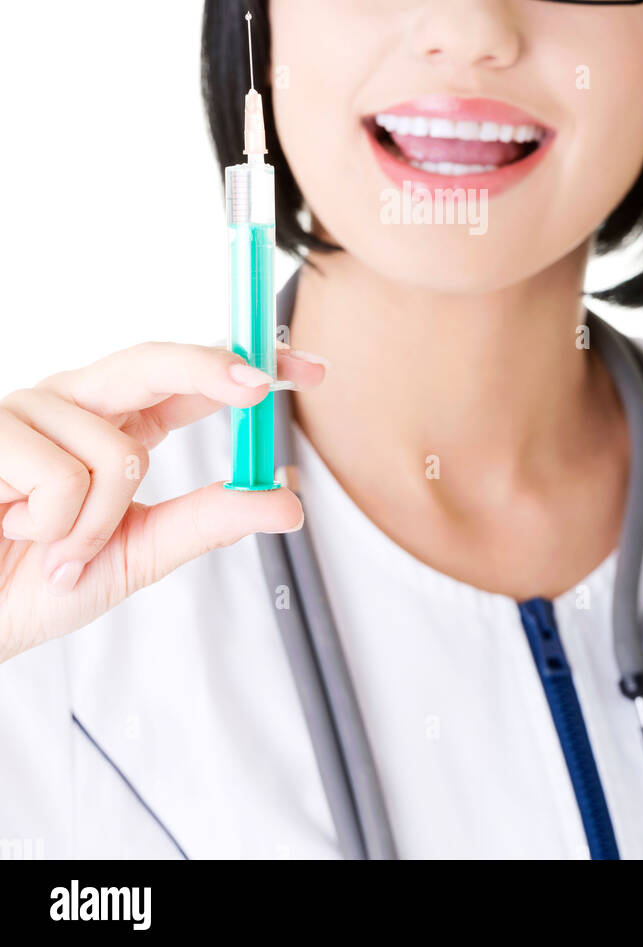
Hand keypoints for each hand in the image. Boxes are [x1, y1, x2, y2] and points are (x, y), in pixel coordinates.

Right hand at [0, 340, 326, 662]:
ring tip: (49, 548)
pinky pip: (65, 480)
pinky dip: (53, 530)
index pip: (189, 379)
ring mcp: (30, 410)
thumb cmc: (36, 584)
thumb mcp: (137, 552)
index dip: (245, 363)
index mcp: (114, 423)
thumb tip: (288, 500)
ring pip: (120, 452)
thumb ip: (207, 520)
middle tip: (261, 386)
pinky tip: (11, 530)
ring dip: (94, 528)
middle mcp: (75, 402)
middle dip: (213, 369)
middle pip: (156, 362)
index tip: (309, 369)